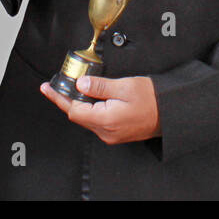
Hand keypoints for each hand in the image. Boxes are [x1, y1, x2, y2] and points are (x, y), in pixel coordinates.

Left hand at [39, 76, 160, 143]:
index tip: (46, 88)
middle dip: (67, 99)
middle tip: (58, 84)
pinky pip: (97, 121)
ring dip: (80, 104)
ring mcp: (111, 134)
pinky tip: (92, 98)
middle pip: (78, 115)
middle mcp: (106, 132)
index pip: (73, 110)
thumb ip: (100, 86)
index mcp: (105, 120)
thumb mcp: (125, 86)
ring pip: (87, 118)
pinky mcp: (116, 133)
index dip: (58, 98)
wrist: (172, 114)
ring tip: (76, 88)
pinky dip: (91, 109)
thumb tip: (81, 85)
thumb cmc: (154, 99)